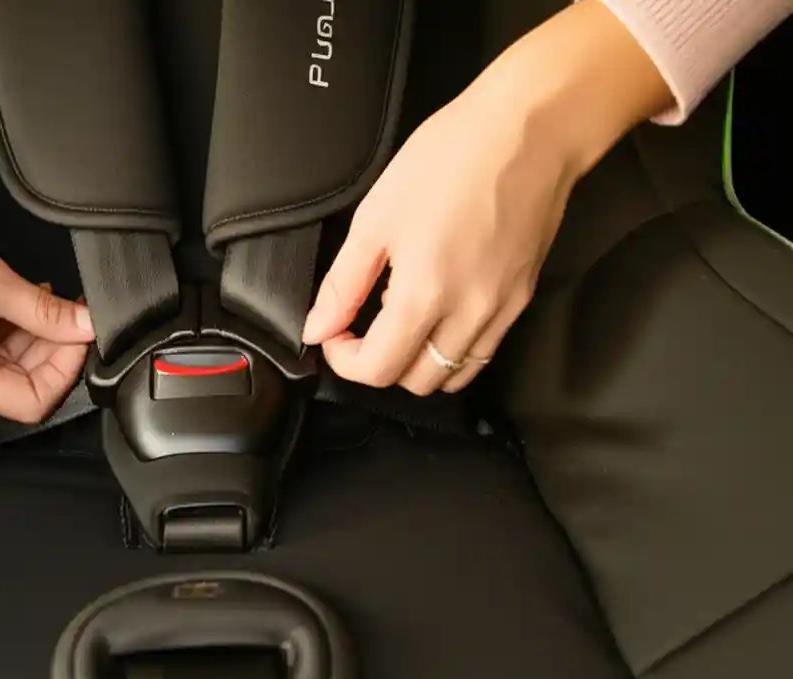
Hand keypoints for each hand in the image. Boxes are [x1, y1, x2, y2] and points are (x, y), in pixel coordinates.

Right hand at [0, 117, 94, 422]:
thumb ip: (45, 311)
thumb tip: (84, 326)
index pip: (29, 403)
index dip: (64, 370)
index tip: (79, 336)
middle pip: (9, 387)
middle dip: (45, 351)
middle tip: (67, 313)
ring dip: (20, 339)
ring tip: (37, 298)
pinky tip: (6, 301)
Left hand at [301, 0, 670, 394]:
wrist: (528, 129)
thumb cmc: (450, 158)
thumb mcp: (375, 217)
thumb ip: (343, 284)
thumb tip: (318, 328)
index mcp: (424, 295)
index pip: (377, 369)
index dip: (344, 360)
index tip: (333, 332)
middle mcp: (468, 314)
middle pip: (416, 381)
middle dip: (379, 364)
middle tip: (361, 328)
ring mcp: (502, 309)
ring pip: (454, 374)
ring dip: (418, 363)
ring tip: (401, 322)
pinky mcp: (523, 296)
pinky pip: (484, 350)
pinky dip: (454, 350)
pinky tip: (439, 315)